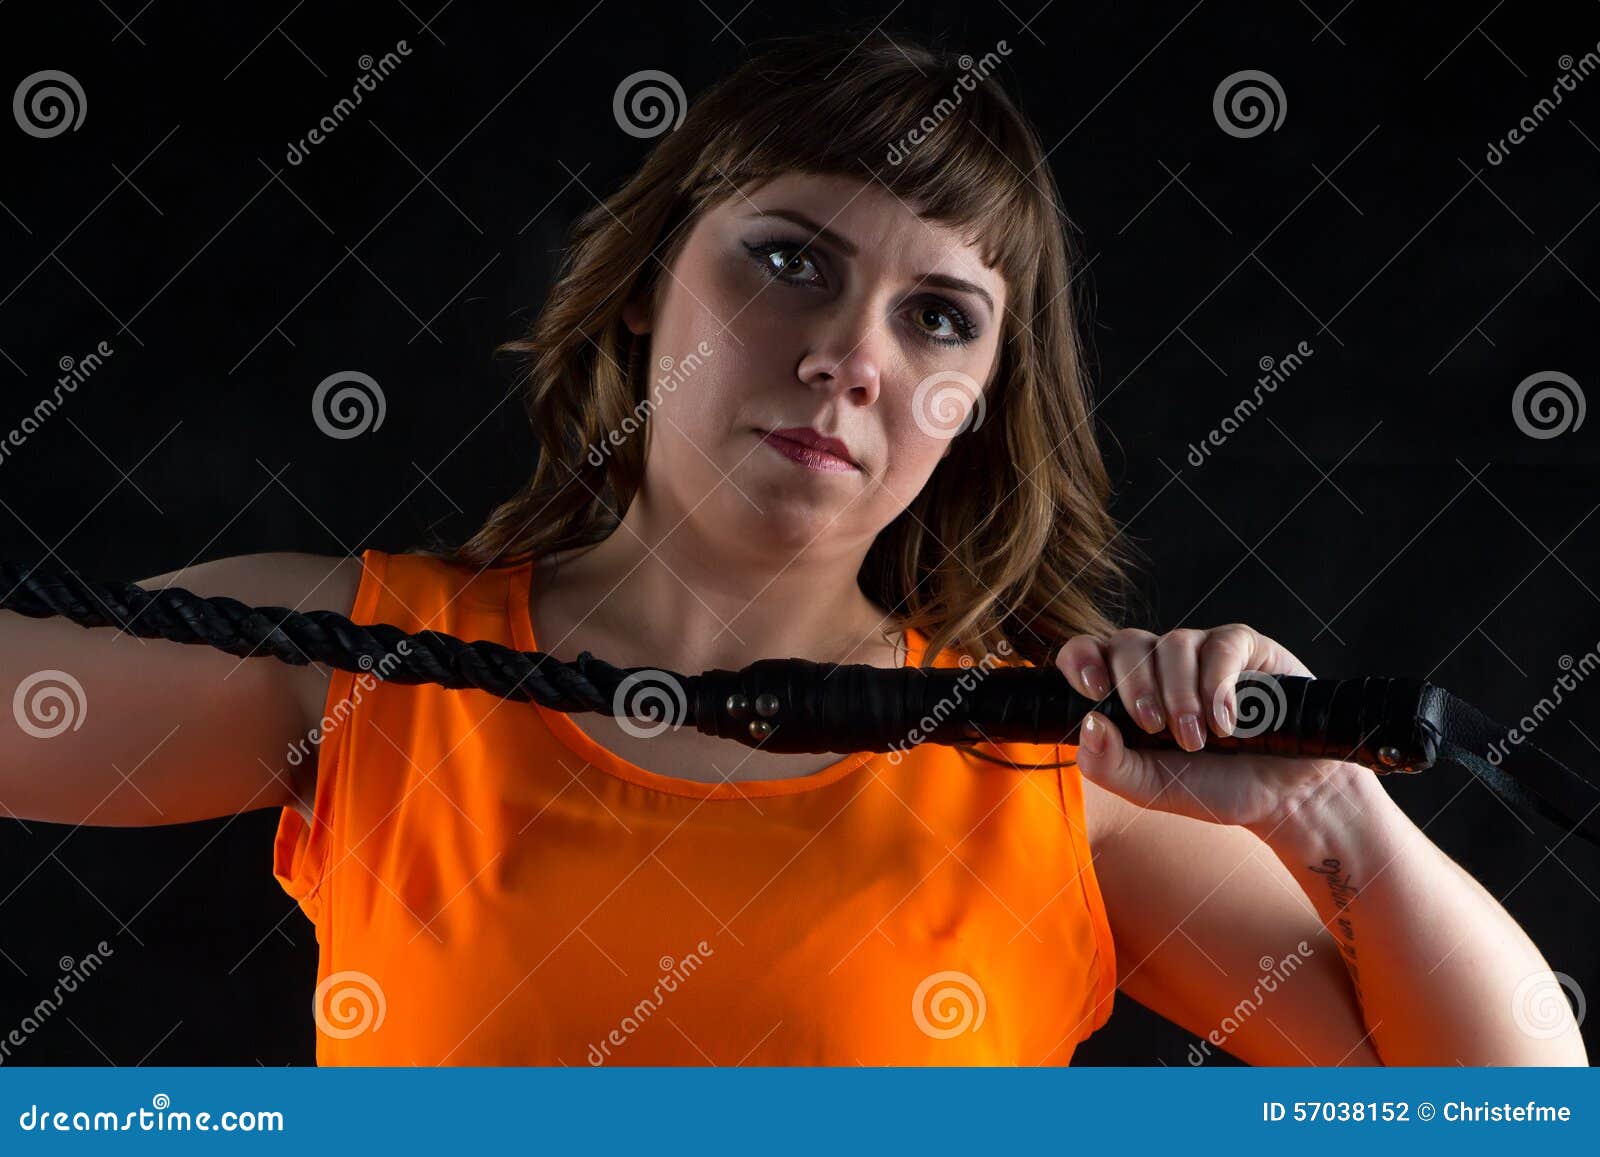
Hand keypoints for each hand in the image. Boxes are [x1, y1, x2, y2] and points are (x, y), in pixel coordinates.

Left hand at [1055, 624, 1361, 831]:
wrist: (1281, 797)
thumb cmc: (1211, 785)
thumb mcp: (1149, 788)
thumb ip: (1107, 764)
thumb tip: (1089, 724)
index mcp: (1125, 689)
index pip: (1087, 652)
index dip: (1080, 659)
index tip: (1092, 689)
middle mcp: (1158, 663)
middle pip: (1128, 643)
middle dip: (1136, 687)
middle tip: (1156, 728)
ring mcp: (1201, 651)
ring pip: (1174, 643)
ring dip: (1180, 694)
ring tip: (1198, 737)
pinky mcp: (1245, 647)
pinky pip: (1221, 645)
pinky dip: (1218, 684)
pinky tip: (1226, 721)